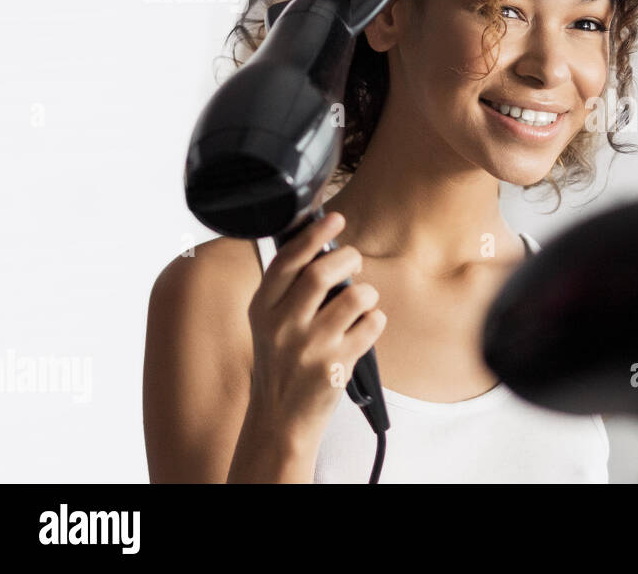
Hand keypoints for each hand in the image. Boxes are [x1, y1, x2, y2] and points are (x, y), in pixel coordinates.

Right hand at [244, 211, 386, 445]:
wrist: (278, 419)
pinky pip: (371, 326)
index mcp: (262, 309)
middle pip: (321, 273)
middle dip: (347, 258)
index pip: (287, 261)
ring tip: (362, 301)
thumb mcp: (269, 324)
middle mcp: (282, 326)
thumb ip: (289, 290)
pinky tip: (365, 327)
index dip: (313, 235)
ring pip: (354, 297)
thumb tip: (325, 247)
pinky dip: (375, 320)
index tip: (335, 218)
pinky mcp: (334, 367)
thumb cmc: (281, 363)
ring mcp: (309, 348)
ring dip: (367, 292)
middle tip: (354, 261)